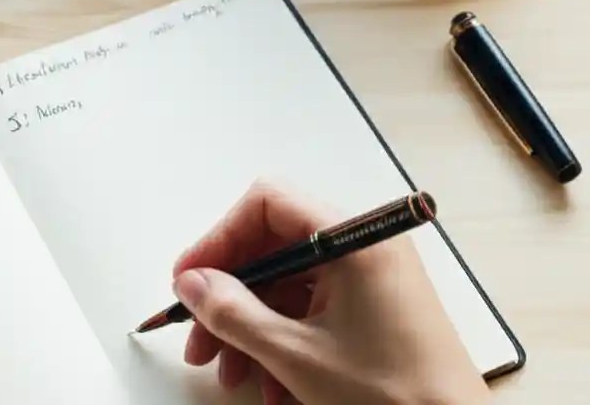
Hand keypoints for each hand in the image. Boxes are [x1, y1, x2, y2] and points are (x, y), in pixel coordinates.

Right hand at [172, 181, 491, 404]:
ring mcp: (372, 278)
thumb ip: (234, 313)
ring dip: (250, 326)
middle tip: (200, 334)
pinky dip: (281, 339)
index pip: (267, 204)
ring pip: (287, 283)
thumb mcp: (297, 355)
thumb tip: (194, 283)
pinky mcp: (374, 307)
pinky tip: (269, 381)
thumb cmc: (399, 396)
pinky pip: (311, 308)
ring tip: (230, 369)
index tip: (190, 278)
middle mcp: (366, 246)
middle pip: (273, 246)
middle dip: (229, 294)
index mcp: (355, 237)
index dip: (219, 239)